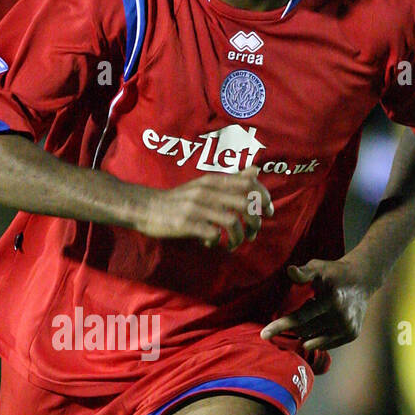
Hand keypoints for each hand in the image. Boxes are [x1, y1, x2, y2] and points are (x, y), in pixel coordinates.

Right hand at [137, 166, 272, 250]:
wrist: (146, 207)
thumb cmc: (178, 198)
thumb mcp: (205, 184)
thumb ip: (231, 179)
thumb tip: (256, 169)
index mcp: (213, 180)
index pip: (249, 183)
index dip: (265, 198)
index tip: (269, 211)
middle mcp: (207, 191)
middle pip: (245, 204)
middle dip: (256, 221)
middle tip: (253, 232)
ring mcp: (197, 207)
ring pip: (232, 222)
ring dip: (239, 237)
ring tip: (234, 244)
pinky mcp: (187, 224)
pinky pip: (213, 235)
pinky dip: (217, 242)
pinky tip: (211, 244)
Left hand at [260, 257, 375, 349]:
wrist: (362, 279)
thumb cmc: (334, 272)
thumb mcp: (319, 267)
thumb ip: (304, 272)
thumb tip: (290, 271)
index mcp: (330, 300)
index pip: (300, 317)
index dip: (280, 326)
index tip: (263, 335)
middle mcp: (340, 317)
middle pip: (304, 330)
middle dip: (292, 326)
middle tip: (297, 312)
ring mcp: (347, 328)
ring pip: (313, 340)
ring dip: (305, 332)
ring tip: (312, 314)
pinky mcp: (352, 335)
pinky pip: (325, 344)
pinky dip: (317, 337)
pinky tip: (321, 322)